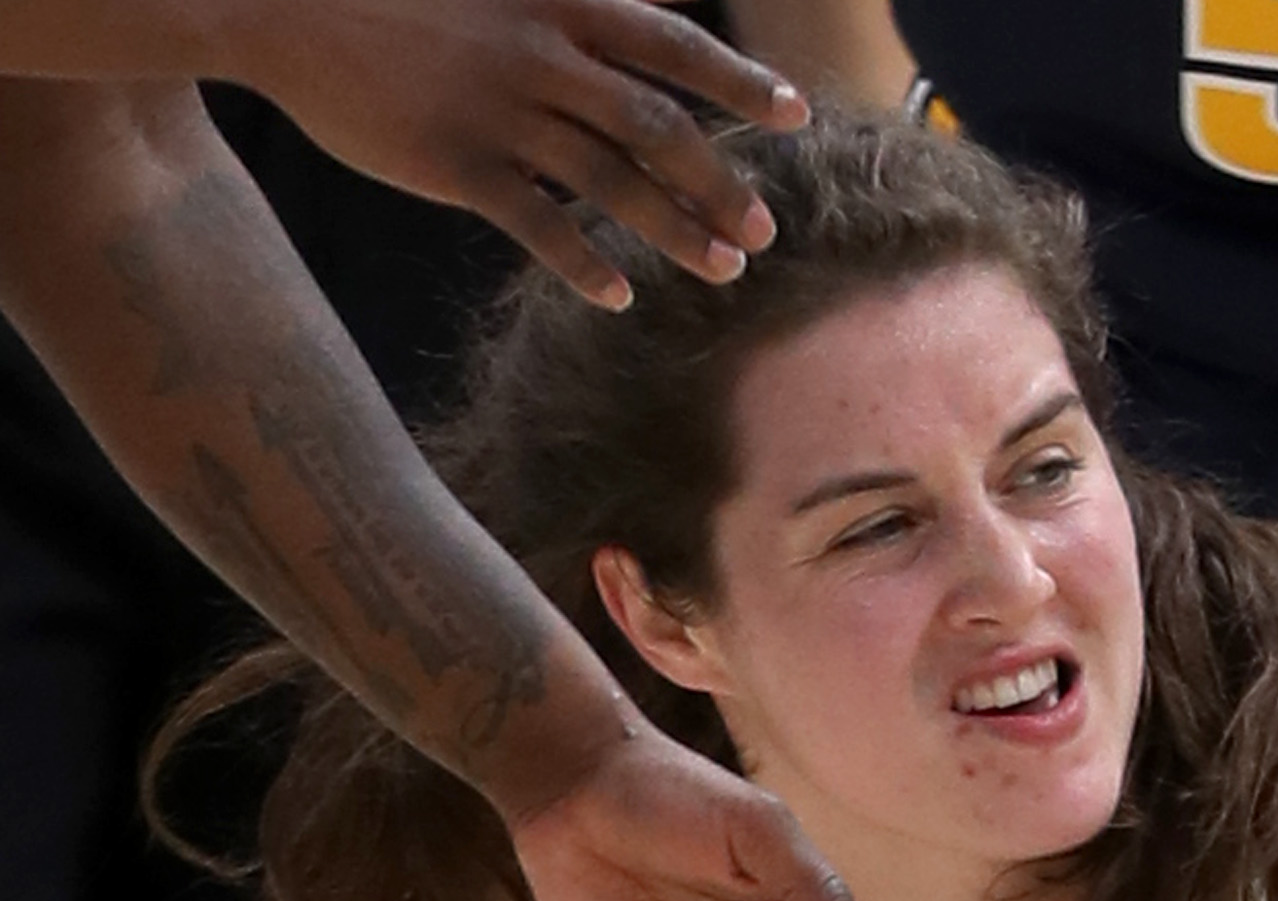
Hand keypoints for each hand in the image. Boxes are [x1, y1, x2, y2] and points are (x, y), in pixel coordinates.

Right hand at [213, 0, 806, 306]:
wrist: (282, 3)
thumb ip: (567, 12)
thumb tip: (641, 24)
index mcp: (556, 3)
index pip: (672, 46)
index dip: (739, 82)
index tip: (796, 115)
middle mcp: (540, 56)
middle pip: (660, 128)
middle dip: (721, 184)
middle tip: (763, 230)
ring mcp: (499, 112)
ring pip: (613, 185)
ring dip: (677, 234)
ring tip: (724, 271)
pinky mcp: (455, 164)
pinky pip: (539, 226)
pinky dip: (587, 264)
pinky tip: (622, 295)